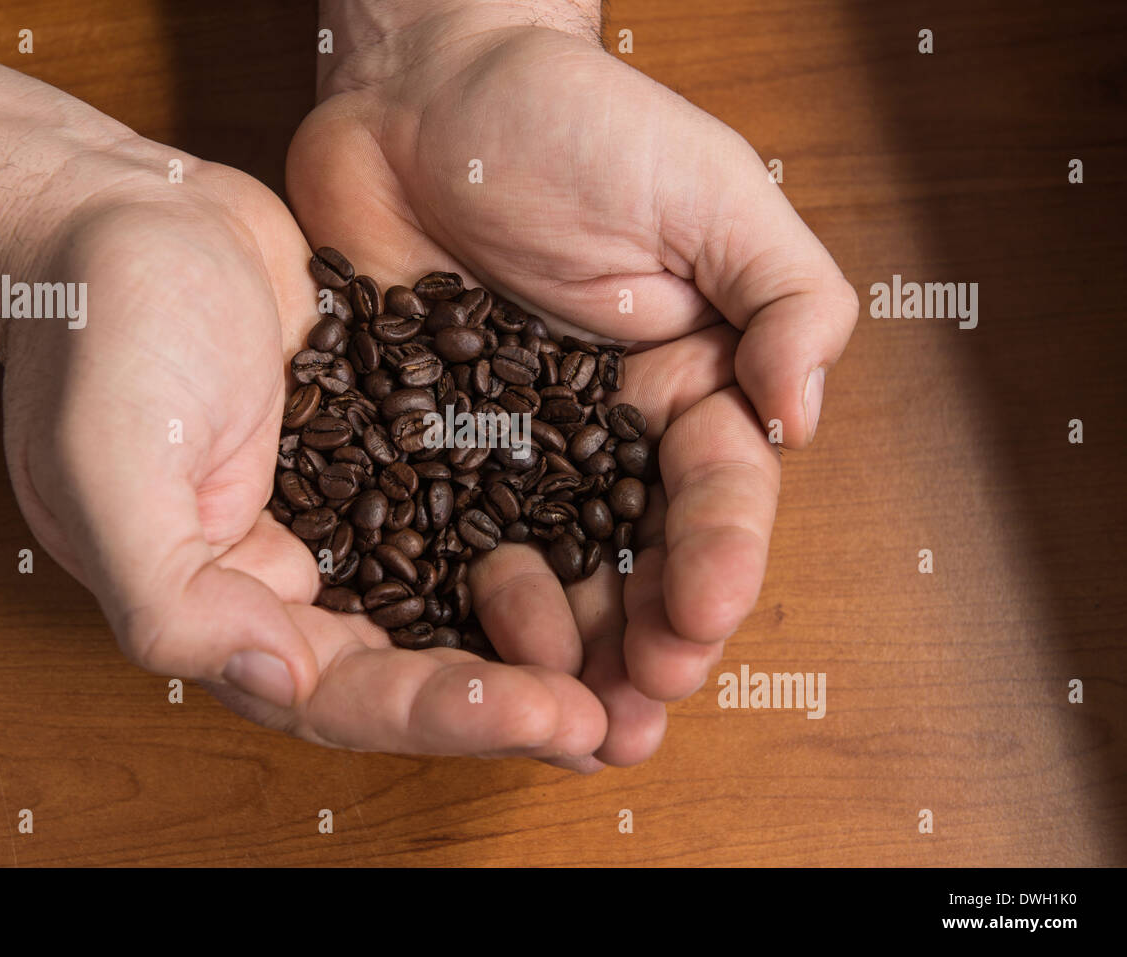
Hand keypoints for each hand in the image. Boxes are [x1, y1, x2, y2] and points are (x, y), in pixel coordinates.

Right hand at [0, 142, 606, 760]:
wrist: (126, 220)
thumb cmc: (99, 336)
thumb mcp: (106, 470)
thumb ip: (173, 594)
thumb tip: (277, 675)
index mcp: (227, 607)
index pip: (347, 694)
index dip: (448, 714)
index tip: (554, 712)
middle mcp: (299, 579)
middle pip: (422, 666)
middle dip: (521, 696)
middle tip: (626, 715)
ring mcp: (352, 514)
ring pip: (461, 600)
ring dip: (546, 636)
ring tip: (644, 653)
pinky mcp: (394, 447)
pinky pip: (475, 508)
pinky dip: (541, 534)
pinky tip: (618, 544)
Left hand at [287, 2, 858, 766]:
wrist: (420, 94)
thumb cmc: (569, 121)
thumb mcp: (709, 188)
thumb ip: (782, 295)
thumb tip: (802, 417)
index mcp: (685, 382)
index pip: (716, 495)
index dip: (716, 563)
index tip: (701, 617)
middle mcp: (602, 434)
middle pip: (635, 561)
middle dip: (644, 641)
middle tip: (634, 712)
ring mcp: (511, 452)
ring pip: (548, 574)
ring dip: (562, 656)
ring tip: (565, 722)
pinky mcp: (424, 452)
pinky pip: (440, 542)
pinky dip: (453, 607)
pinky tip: (460, 663)